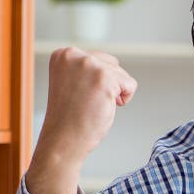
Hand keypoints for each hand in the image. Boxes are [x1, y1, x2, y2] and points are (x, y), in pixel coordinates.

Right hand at [26, 47, 136, 193]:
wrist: (63, 138)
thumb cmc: (70, 116)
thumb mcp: (73, 81)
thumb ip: (86, 68)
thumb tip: (112, 63)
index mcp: (63, 54)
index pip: (98, 59)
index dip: (97, 82)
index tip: (80, 96)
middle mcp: (73, 55)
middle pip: (112, 64)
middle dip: (108, 85)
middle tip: (88, 102)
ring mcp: (89, 64)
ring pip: (122, 75)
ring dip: (114, 93)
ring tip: (94, 105)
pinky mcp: (104, 77)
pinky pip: (130, 85)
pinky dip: (124, 99)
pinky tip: (105, 107)